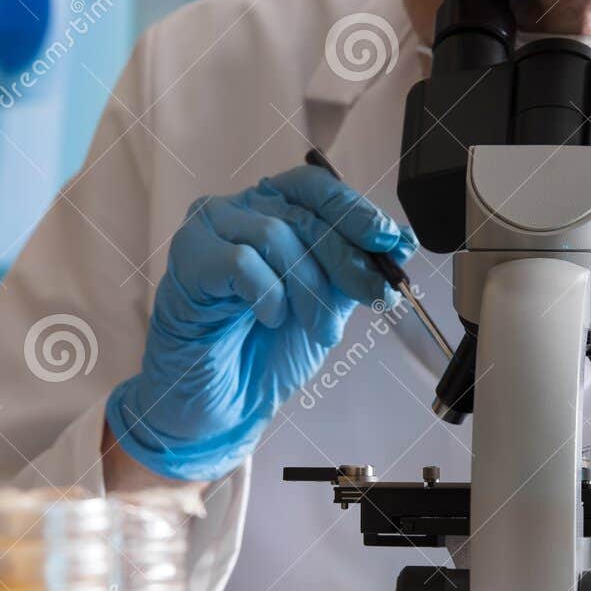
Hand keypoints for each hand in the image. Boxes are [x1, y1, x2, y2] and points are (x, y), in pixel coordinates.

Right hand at [106, 166, 416, 481]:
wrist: (226, 401)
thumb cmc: (267, 349)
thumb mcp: (327, 304)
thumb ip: (356, 270)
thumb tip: (402, 241)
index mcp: (271, 211)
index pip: (317, 189)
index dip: (357, 212)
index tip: (391, 242)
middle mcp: (238, 211)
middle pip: (302, 212)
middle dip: (347, 259)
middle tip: (374, 296)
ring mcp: (208, 231)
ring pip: (274, 235)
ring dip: (310, 288)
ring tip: (321, 330)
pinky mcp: (188, 261)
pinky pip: (240, 262)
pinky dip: (268, 295)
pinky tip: (271, 319)